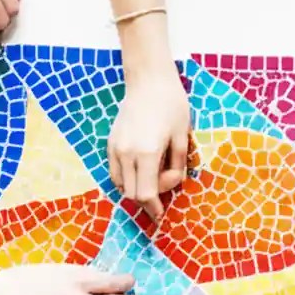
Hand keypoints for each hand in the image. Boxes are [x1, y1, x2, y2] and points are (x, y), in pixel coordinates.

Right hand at [107, 68, 189, 219]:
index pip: (146, 194)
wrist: (148, 80)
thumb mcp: (183, 136)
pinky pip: (115, 172)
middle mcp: (127, 153)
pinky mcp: (110, 143)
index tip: (160, 215)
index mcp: (148, 152)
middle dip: (148, 199)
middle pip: (132, 194)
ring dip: (136, 189)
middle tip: (165, 183)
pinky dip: (127, 178)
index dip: (154, 208)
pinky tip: (141, 168)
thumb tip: (172, 183)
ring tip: (154, 174)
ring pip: (121, 185)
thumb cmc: (171, 104)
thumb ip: (177, 165)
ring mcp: (115, 148)